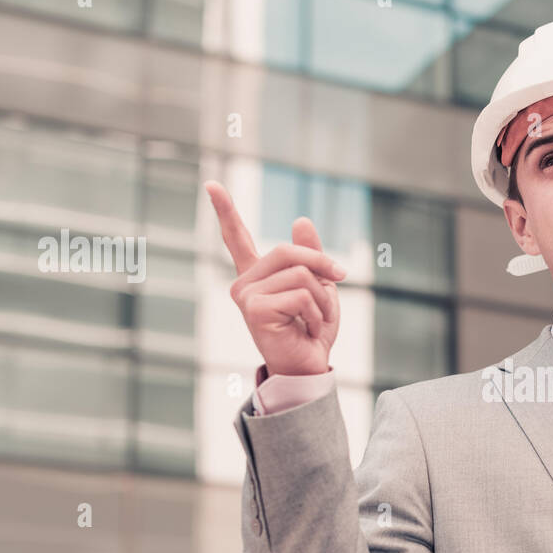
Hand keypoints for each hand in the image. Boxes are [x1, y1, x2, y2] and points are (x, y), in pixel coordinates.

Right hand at [205, 180, 344, 375]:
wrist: (309, 367)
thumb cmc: (312, 330)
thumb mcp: (319, 287)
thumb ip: (310, 255)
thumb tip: (301, 220)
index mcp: (257, 276)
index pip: (237, 238)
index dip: (225, 210)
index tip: (211, 184)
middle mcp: (245, 283)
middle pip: (288, 250)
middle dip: (322, 264)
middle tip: (341, 277)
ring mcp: (246, 296)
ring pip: (300, 274)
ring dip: (323, 298)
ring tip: (315, 319)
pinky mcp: (254, 310)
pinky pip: (300, 294)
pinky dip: (316, 312)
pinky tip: (307, 329)